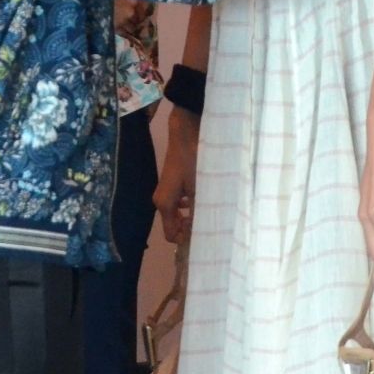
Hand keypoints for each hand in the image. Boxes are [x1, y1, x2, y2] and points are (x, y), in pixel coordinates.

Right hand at [154, 107, 200, 243]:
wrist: (186, 133)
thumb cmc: (193, 161)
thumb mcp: (199, 189)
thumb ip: (198, 212)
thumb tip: (204, 231)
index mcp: (164, 204)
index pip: (170, 235)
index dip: (186, 240)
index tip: (204, 237)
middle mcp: (162, 200)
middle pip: (174, 225)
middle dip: (190, 229)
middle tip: (211, 226)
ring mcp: (167, 191)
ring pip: (179, 214)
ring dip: (192, 217)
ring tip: (211, 214)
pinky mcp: (174, 183)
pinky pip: (181, 203)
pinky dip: (191, 206)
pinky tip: (206, 200)